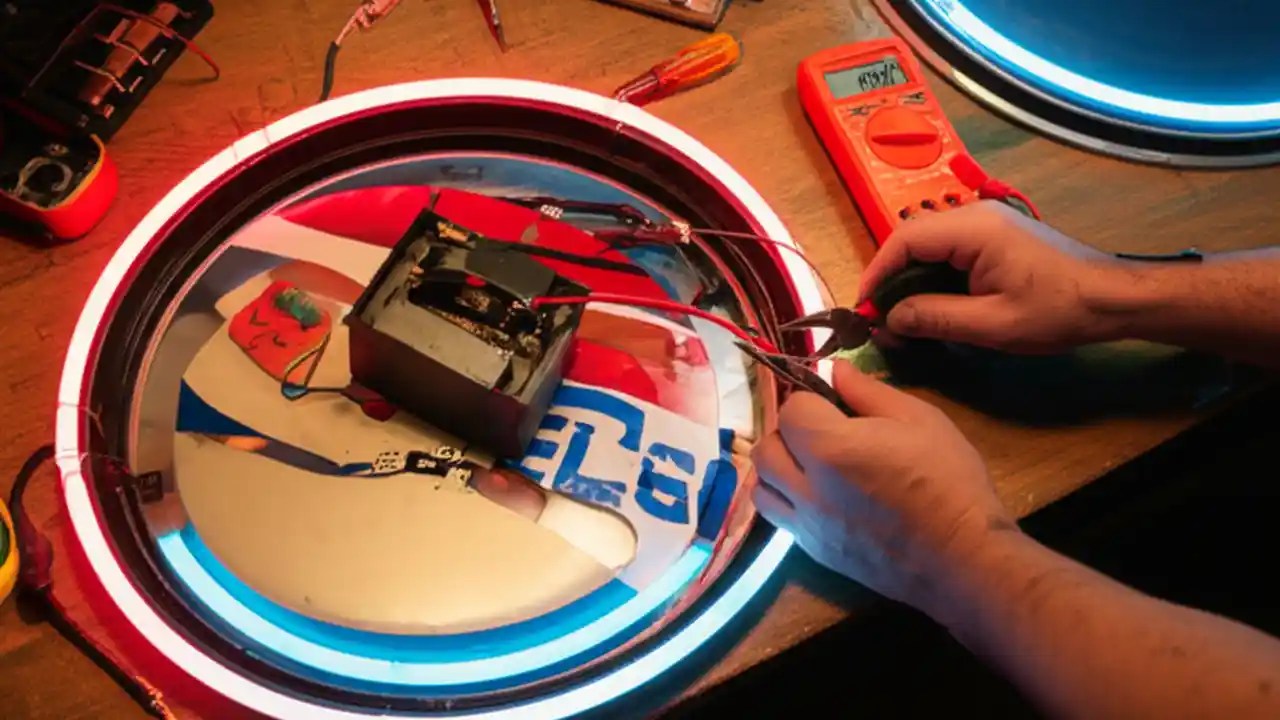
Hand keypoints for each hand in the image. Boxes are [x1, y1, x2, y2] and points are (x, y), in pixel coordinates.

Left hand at [751, 360, 1017, 613]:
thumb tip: (834, 370)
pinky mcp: (814, 552)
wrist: (963, 558)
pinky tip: (821, 497)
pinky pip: (779, 519)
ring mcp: (807, 525)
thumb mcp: (920, 419)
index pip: (791, 409)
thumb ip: (868, 392)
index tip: (835, 405)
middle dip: (788, 433)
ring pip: (761, 487)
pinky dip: (788, 500)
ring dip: (779, 469)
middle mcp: (807, 488)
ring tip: (812, 466)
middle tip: (823, 433)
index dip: (811, 400)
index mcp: (831, 448)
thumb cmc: (948, 481)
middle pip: (766, 449)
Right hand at [859, 200, 1125, 353]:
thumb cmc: (1059, 310)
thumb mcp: (993, 325)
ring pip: (928, 247)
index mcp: (974, 230)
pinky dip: (930, 278)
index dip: (876, 273)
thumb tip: (889, 319)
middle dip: (889, 279)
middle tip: (879, 318)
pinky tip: (930, 307)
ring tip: (900, 318)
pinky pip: (948, 252)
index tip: (864, 307)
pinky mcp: (994, 238)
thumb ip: (935, 318)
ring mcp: (986, 224)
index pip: (904, 240)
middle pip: (912, 240)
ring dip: (909, 281)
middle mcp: (975, 216)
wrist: (1113, 299)